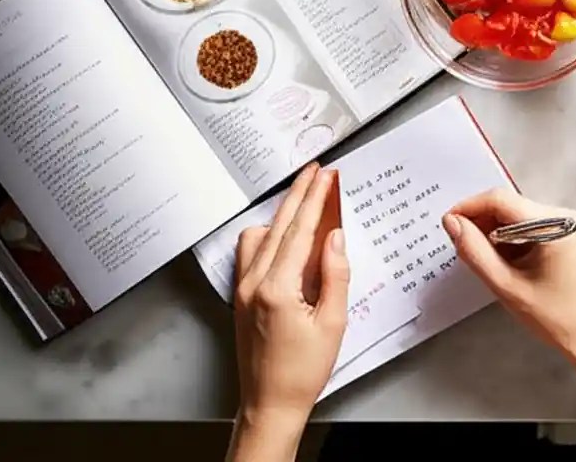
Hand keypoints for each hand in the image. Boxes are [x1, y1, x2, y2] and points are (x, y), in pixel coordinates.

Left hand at [233, 164, 349, 427]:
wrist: (271, 403)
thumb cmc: (302, 372)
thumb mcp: (333, 322)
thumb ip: (335, 274)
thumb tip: (335, 238)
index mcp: (277, 288)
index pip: (300, 231)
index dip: (314, 199)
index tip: (325, 177)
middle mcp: (253, 283)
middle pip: (278, 226)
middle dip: (298, 195)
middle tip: (314, 173)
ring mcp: (242, 290)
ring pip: (260, 236)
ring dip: (282, 215)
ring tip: (304, 201)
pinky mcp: (240, 297)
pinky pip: (251, 254)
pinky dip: (269, 237)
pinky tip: (285, 238)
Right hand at [443, 188, 575, 361]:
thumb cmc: (556, 318)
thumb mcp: (507, 286)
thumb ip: (474, 251)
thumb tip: (452, 222)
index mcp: (556, 224)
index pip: (502, 199)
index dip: (469, 207)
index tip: (448, 224)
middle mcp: (567, 216)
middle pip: (511, 205)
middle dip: (483, 223)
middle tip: (463, 248)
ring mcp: (571, 224)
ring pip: (519, 216)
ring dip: (497, 234)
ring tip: (489, 263)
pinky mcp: (569, 235)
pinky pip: (531, 227)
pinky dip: (513, 240)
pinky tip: (508, 264)